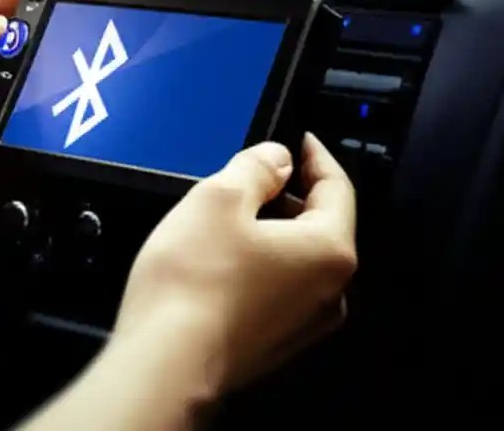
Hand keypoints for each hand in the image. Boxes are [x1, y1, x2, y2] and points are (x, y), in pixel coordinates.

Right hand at [111, 134, 356, 400]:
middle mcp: (329, 292)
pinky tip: (216, 263)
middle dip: (284, 195)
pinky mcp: (274, 343)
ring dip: (267, 233)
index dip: (314, 155)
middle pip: (318, 224)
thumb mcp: (219, 197)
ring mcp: (303, 323)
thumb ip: (256, 166)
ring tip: (220, 223)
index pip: (337, 187)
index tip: (297, 139)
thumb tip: (276, 158)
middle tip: (244, 177)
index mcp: (330, 251)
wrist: (165, 364)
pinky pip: (276, 290)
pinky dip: (255, 267)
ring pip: (294, 259)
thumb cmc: (193, 287)